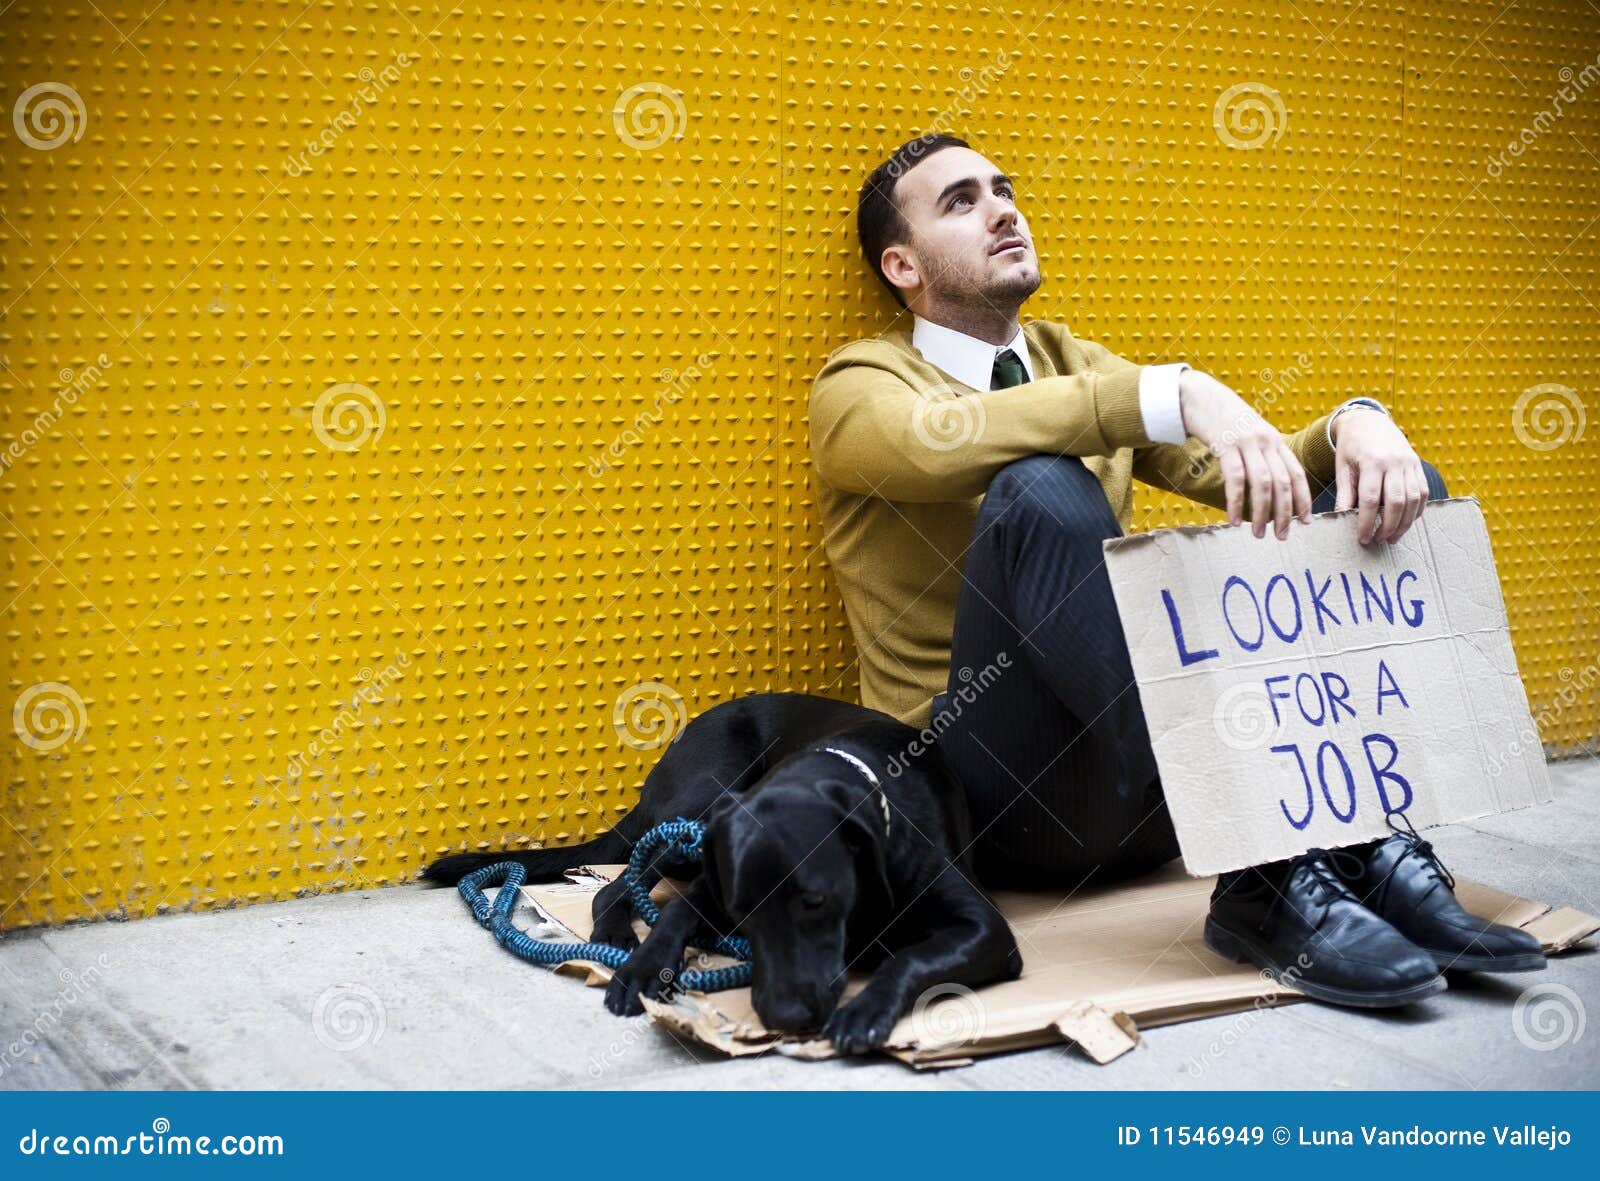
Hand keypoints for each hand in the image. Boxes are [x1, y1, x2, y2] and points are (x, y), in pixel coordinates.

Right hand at [1180, 370, 1311, 539]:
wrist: (1198, 396)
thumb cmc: (1221, 420)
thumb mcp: (1248, 434)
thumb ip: (1260, 455)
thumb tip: (1266, 486)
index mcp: (1274, 441)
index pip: (1296, 474)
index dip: (1303, 499)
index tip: (1304, 522)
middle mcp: (1265, 441)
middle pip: (1282, 482)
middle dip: (1284, 513)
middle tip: (1282, 537)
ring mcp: (1246, 442)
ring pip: (1262, 483)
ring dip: (1261, 512)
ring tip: (1257, 534)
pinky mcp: (1226, 444)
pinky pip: (1235, 478)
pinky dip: (1236, 502)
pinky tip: (1234, 520)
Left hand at [1332, 408, 1427, 544]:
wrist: (1369, 421)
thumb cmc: (1351, 447)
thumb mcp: (1342, 467)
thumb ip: (1344, 493)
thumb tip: (1341, 518)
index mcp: (1372, 462)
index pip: (1370, 499)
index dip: (1366, 522)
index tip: (1362, 539)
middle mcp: (1395, 462)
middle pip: (1396, 502)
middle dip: (1388, 526)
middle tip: (1379, 540)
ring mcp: (1409, 463)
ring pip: (1413, 499)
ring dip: (1404, 522)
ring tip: (1392, 537)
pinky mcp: (1417, 465)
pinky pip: (1423, 492)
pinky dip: (1416, 510)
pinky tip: (1406, 522)